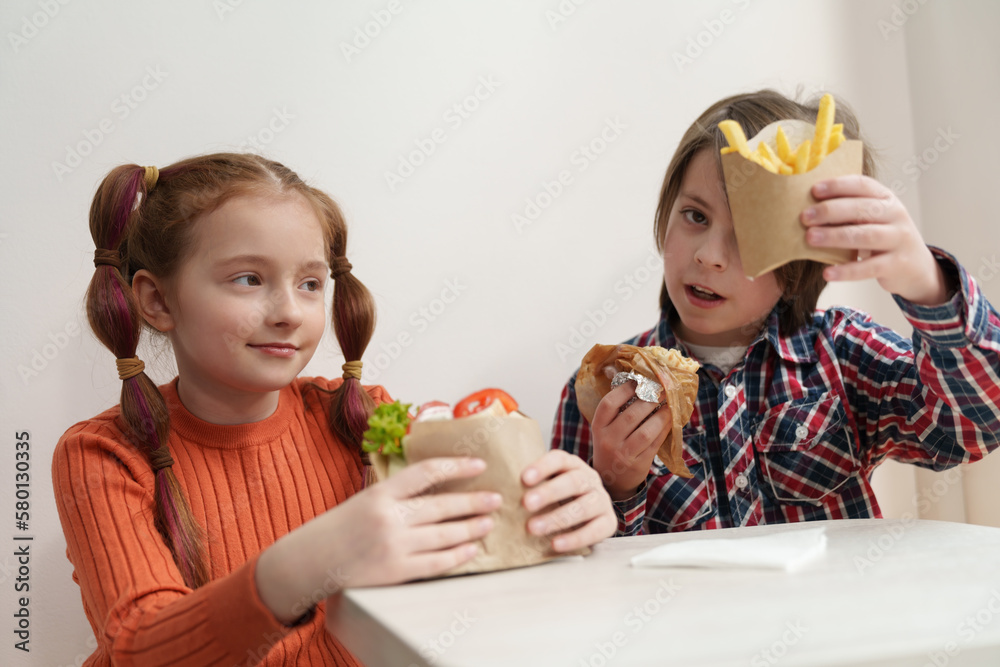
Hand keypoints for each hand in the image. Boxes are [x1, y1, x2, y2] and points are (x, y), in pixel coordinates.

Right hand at [257, 457, 499, 622]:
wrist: (311, 560)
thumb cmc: (342, 526)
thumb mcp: (367, 498)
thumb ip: (399, 493)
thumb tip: (440, 484)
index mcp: (381, 492)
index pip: (427, 472)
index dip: (456, 466)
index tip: (479, 464)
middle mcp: (389, 518)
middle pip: (442, 506)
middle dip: (474, 502)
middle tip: (496, 498)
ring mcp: (393, 546)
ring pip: (444, 535)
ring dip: (471, 528)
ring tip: (488, 522)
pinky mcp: (395, 572)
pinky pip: (435, 563)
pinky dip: (457, 556)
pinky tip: (471, 550)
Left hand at [520, 449, 615, 551]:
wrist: (590, 512)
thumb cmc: (558, 498)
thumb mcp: (546, 484)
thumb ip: (528, 485)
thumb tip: (497, 491)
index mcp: (572, 465)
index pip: (559, 459)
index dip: (542, 467)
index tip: (523, 478)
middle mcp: (590, 479)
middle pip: (573, 482)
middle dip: (549, 493)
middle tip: (526, 503)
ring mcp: (602, 500)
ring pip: (584, 507)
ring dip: (558, 518)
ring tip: (533, 528)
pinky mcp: (608, 522)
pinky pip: (595, 530)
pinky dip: (575, 538)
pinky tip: (555, 544)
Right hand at [589, 381, 671, 500]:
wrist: (610, 480)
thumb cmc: (610, 446)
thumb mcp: (604, 429)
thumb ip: (616, 411)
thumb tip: (639, 383)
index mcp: (598, 427)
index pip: (609, 404)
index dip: (625, 389)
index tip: (639, 381)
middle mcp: (608, 440)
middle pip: (631, 415)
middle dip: (650, 399)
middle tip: (662, 390)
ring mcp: (623, 454)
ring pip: (646, 431)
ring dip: (661, 415)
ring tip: (669, 405)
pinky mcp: (639, 464)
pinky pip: (655, 443)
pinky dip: (665, 429)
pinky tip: (670, 419)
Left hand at [802, 175, 948, 304]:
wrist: (916, 267)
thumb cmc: (883, 237)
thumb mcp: (873, 218)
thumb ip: (850, 210)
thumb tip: (808, 207)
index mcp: (886, 199)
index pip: (863, 185)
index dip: (838, 186)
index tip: (814, 190)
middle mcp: (895, 215)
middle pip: (862, 209)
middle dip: (831, 211)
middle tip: (805, 217)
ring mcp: (898, 240)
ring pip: (865, 235)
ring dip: (835, 236)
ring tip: (810, 238)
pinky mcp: (896, 265)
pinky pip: (868, 268)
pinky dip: (846, 270)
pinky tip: (827, 272)